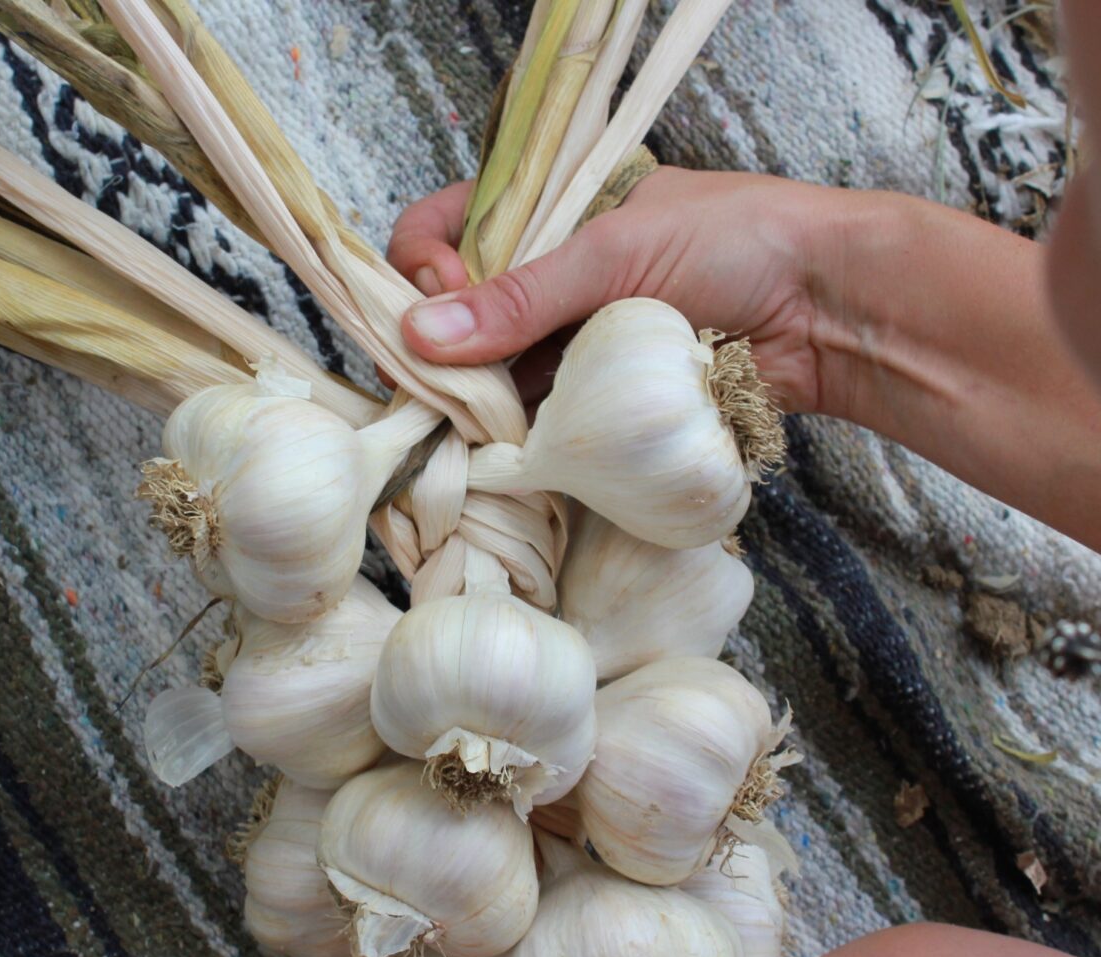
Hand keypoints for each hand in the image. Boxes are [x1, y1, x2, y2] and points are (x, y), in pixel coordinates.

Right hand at [386, 168, 831, 414]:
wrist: (832, 309)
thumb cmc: (737, 243)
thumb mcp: (615, 253)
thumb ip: (519, 296)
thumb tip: (421, 333)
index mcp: (551, 214)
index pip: (447, 229)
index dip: (423, 265)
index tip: (436, 298)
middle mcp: (552, 276)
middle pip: (457, 312)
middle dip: (441, 346)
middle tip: (441, 383)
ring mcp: (574, 339)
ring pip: (491, 371)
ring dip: (476, 397)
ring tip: (475, 422)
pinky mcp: (600, 395)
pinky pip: (538, 414)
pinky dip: (518, 431)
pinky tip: (507, 444)